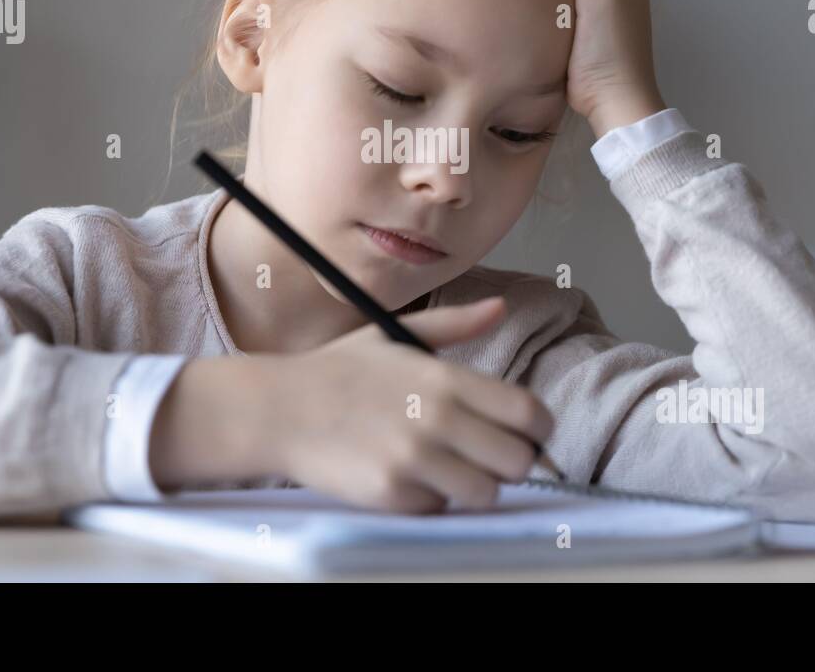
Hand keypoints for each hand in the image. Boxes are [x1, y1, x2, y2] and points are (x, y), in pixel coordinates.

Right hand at [267, 297, 554, 513]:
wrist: (277, 409)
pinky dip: (429, 499)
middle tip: (484, 455)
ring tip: (445, 468)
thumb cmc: (337, 371)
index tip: (525, 435)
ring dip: (472, 484)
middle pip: (517, 461)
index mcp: (445, 377)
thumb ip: (453, 324)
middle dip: (507, 461)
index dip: (537, 429)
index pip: (528, 413)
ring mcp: (414, 459)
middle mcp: (437, 418)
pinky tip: (405, 476)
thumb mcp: (394, 333)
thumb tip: (498, 307)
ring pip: (485, 492)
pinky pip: (439, 508)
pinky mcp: (391, 493)